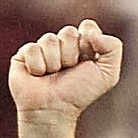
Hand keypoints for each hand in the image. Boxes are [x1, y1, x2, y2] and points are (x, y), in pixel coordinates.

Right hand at [8, 20, 122, 119]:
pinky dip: (38, 66)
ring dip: (54, 62)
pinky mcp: (24, 54)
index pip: (88, 27)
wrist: (53, 111)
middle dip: (71, 54)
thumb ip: (113, 47)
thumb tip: (90, 29)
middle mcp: (63, 45)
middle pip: (69, 31)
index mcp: (84, 46)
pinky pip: (32, 48)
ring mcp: (43, 48)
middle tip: (68, 71)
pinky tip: (38, 76)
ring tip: (53, 76)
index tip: (87, 61)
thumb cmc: (79, 94)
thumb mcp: (108, 75)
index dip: (88, 43)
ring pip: (50, 39)